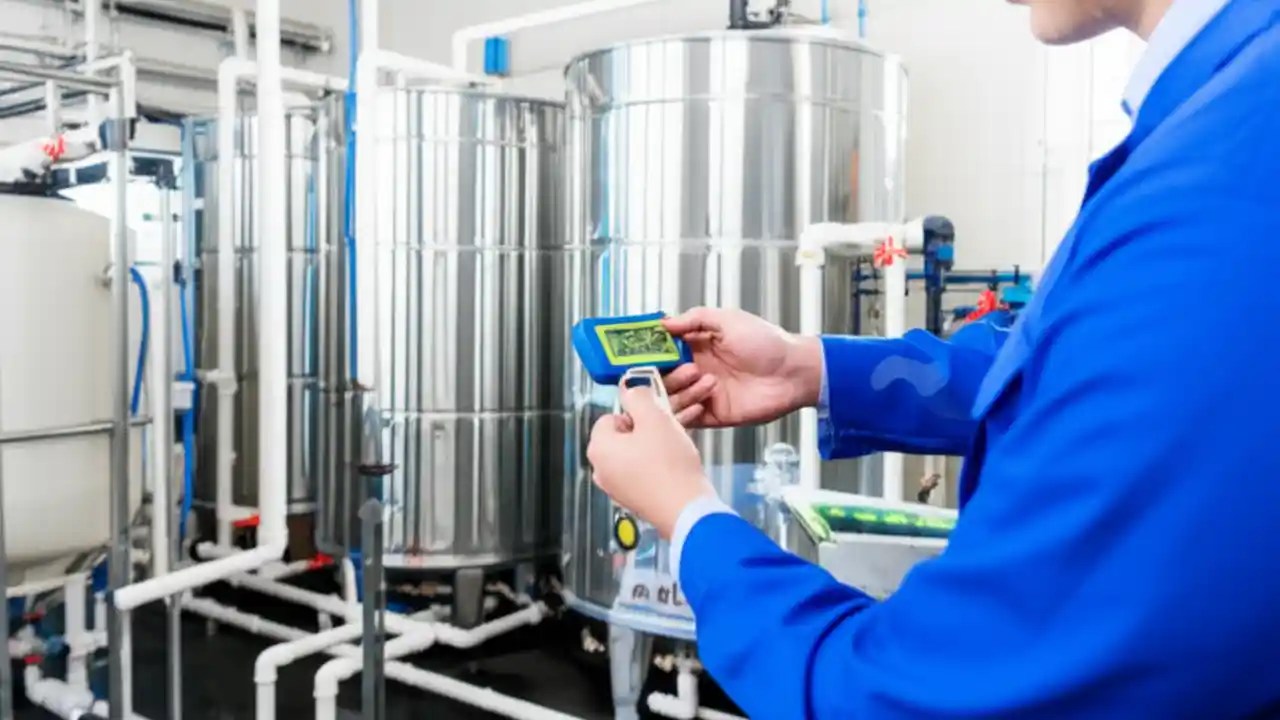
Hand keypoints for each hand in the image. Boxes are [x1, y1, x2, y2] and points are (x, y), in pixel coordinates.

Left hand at [588, 385, 715, 538]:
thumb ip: (638, 397)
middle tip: (669, 423)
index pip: (610, 416)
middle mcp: (602, 470)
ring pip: (637, 451)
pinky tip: (679, 457)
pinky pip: (645, 470)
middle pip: (624, 434)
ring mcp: (618, 487)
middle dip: (648, 425)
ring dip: (657, 441)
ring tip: (679, 437)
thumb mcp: (654, 419)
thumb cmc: (669, 465)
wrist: (688, 510)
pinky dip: (659, 461)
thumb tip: (630, 387)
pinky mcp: (636, 498)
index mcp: (599, 448)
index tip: (655, 412)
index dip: (634, 411)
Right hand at [661, 308, 823, 427]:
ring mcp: (704, 394)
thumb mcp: (729, 320)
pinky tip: (699, 404)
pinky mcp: (715, 415)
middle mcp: (697, 371)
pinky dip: (686, 415)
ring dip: (682, 391)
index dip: (650, 354)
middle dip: (666, 375)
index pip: (663, 353)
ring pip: (672, 399)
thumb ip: (695, 319)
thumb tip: (664, 323)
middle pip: (663, 379)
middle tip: (686, 368)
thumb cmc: (767, 342)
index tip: (639, 354)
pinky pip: (688, 420)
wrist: (794, 372)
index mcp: (698, 347)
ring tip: (705, 380)